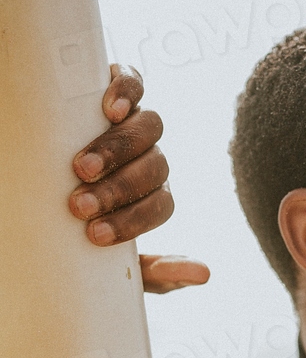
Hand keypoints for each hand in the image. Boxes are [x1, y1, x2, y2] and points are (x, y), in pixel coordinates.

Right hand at [68, 64, 209, 293]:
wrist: (48, 190)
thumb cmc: (87, 220)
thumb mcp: (122, 257)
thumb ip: (159, 272)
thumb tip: (205, 274)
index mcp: (154, 195)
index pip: (161, 206)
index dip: (132, 221)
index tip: (94, 236)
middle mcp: (151, 158)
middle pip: (154, 168)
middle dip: (118, 190)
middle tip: (80, 205)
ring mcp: (137, 124)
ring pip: (148, 129)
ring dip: (116, 150)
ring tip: (81, 167)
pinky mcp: (120, 91)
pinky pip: (134, 83)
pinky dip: (126, 91)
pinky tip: (109, 107)